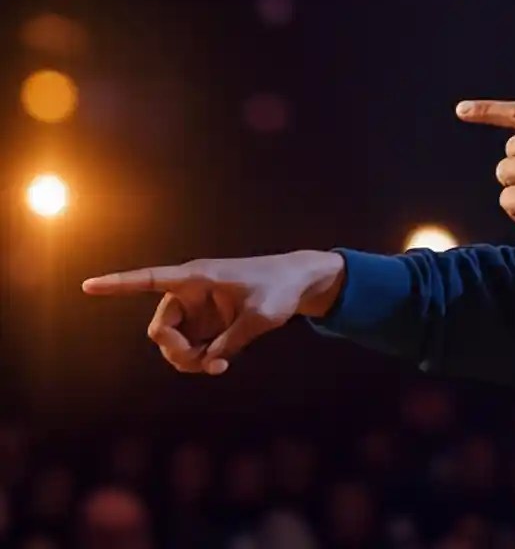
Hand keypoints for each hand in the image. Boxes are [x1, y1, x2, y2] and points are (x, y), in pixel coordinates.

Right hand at [82, 250, 344, 374]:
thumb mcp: (261, 317)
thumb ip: (232, 341)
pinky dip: (200, 361)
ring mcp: (196, 311)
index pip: (149, 279)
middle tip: (204, 364)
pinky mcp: (206, 325)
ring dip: (188, 361)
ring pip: (171, 344)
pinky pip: (189, 349)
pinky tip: (221, 363)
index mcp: (196, 277)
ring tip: (218, 366)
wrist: (299, 284)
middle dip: (176, 353)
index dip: (118, 284)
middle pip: (160, 330)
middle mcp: (189, 293)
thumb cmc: (280, 289)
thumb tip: (207, 361)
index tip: (88, 285)